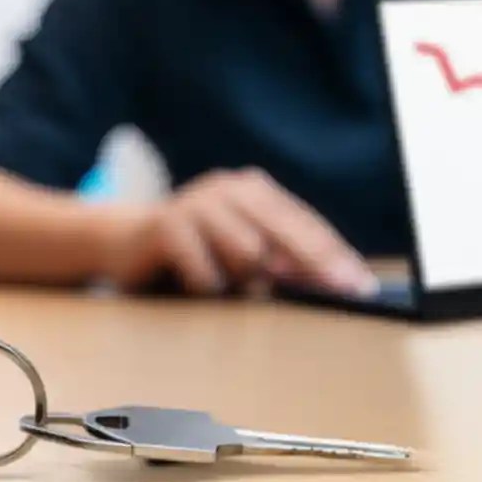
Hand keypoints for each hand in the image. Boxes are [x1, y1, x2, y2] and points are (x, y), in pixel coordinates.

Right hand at [103, 168, 377, 296]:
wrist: (121, 242)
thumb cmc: (191, 252)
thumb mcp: (239, 251)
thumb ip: (279, 260)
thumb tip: (332, 283)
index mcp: (253, 190)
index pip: (306, 223)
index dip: (336, 255)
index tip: (361, 285)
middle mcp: (229, 188)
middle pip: (287, 232)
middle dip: (317, 266)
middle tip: (342, 293)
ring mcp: (197, 202)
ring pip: (249, 254)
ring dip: (243, 282)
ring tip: (223, 287)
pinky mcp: (168, 225)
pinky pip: (207, 273)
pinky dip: (206, 288)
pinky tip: (192, 287)